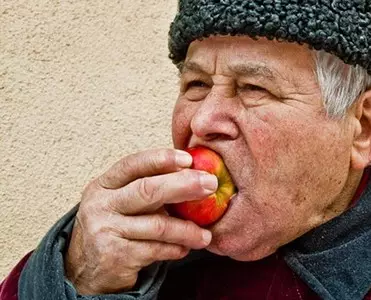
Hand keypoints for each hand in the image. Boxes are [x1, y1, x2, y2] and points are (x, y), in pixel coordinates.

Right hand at [64, 149, 217, 294]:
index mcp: (104, 185)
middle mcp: (101, 204)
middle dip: (183, 185)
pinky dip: (175, 249)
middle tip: (210, 184)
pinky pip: (156, 249)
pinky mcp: (115, 255)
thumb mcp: (121, 202)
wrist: (85, 269)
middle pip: (147, 190)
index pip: (133, 164)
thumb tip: (193, 175)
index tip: (189, 159)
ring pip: (157, 225)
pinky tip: (185, 248)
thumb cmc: (114, 227)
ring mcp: (105, 230)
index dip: (162, 159)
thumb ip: (147, 188)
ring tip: (205, 235)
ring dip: (187, 230)